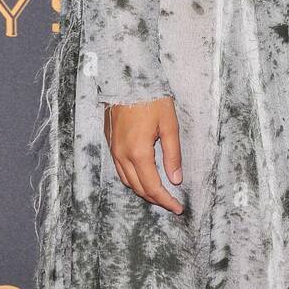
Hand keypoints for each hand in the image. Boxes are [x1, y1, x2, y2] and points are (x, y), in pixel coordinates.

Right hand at [103, 98, 184, 213]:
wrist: (128, 80)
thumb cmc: (152, 100)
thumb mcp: (169, 125)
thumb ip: (173, 154)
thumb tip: (176, 179)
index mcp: (138, 153)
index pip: (153, 187)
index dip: (166, 200)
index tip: (178, 208)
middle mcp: (122, 155)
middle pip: (138, 188)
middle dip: (156, 199)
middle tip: (172, 203)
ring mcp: (113, 150)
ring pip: (127, 181)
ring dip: (143, 191)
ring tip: (160, 193)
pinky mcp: (110, 143)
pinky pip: (120, 170)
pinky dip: (132, 179)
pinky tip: (143, 177)